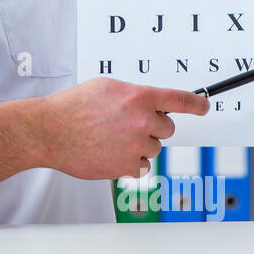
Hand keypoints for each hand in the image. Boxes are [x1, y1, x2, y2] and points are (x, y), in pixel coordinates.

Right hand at [37, 77, 209, 180]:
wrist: (49, 130)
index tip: (204, 106)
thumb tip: (149, 103)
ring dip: (138, 145)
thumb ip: (133, 95)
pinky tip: (108, 152)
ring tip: (110, 139)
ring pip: (153, 149)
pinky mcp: (127, 166)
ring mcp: (136, 145)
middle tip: (126, 126)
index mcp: (139, 97)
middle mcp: (141, 120)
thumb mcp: (106, 87)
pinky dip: (128, 162)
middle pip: (167, 128)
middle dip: (152, 128)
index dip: (196, 104)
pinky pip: (141, 166)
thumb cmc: (71, 107)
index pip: (180, 100)